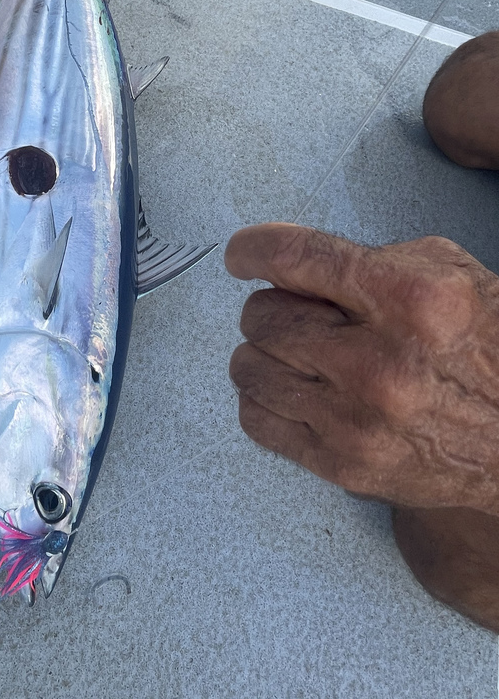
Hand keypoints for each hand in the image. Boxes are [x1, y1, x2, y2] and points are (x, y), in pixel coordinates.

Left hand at [225, 223, 498, 514]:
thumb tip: (288, 266)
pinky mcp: (343, 465)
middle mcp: (379, 364)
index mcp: (409, 300)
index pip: (295, 259)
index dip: (252, 250)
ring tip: (301, 353)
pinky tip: (296, 388)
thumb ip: (364, 260)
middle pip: (262, 316)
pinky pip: (256, 419)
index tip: (241, 254)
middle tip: (301, 313)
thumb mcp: (444, 273)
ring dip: (265, 353)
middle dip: (273, 306)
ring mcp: (357, 421)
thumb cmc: (487, 347)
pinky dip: (265, 397)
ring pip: (249, 367)